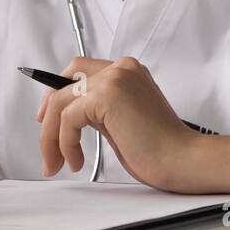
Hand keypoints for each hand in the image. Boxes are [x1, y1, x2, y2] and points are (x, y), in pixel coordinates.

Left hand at [35, 56, 203, 191]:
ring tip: (58, 161)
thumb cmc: (160, 149)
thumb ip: (99, 110)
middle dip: (49, 109)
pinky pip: (68, 117)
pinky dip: (64, 142)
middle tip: (46, 140)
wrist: (183, 159)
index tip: (49, 118)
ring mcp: (114, 78)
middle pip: (67, 77)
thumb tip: (69, 115)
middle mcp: (121, 68)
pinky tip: (76, 160)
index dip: (59, 93)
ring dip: (52, 136)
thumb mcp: (122, 121)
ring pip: (61, 100)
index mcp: (127, 71)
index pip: (81, 70)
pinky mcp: (107, 95)